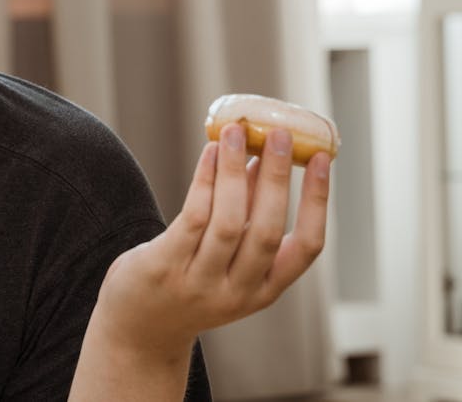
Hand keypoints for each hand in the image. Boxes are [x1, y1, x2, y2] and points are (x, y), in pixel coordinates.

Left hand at [92, 123, 331, 355]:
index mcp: (265, 290)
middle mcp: (237, 291)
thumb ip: (247, 215)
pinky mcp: (164, 268)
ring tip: (237, 132)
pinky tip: (210, 153)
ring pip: (227, 222)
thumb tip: (262, 156)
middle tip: (279, 134)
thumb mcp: (229, 260)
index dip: (317, 201)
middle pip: (265, 231)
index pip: (306, 247)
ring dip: (235, 171)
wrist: (140, 330)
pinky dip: (205, 181)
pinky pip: (192, 217)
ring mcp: (199, 283)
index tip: (321, 159)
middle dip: (276, 178)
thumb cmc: (191, 283)